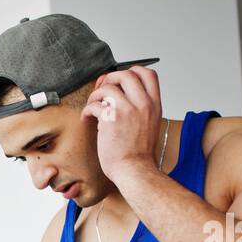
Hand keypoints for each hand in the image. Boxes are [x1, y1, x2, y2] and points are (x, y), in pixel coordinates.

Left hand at [81, 66, 162, 185]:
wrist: (135, 170)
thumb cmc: (138, 154)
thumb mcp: (149, 124)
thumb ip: (141, 108)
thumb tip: (122, 95)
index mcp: (154, 104)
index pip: (147, 74)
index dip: (131, 71)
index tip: (119, 81)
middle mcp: (143, 104)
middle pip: (126, 74)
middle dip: (110, 79)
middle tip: (102, 91)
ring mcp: (128, 110)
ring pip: (108, 87)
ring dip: (95, 95)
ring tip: (92, 107)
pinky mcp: (111, 119)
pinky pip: (95, 104)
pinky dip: (87, 110)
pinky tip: (87, 118)